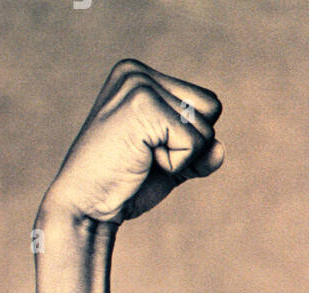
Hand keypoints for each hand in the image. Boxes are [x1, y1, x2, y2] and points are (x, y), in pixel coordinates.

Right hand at [40, 58, 223, 226]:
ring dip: (181, 156)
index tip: (152, 149)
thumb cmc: (127, 183)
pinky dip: (175, 164)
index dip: (192, 139)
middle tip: (147, 155)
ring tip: (141, 157)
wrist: (89, 203)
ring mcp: (138, 85)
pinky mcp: (142, 106)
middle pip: (212, 109)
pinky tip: (141, 161)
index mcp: (141, 76)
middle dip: (191, 145)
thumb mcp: (173, 164)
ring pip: (205, 128)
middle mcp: (137, 73)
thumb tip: (220, 148)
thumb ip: (201, 153)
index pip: (207, 103)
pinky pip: (193, 143)